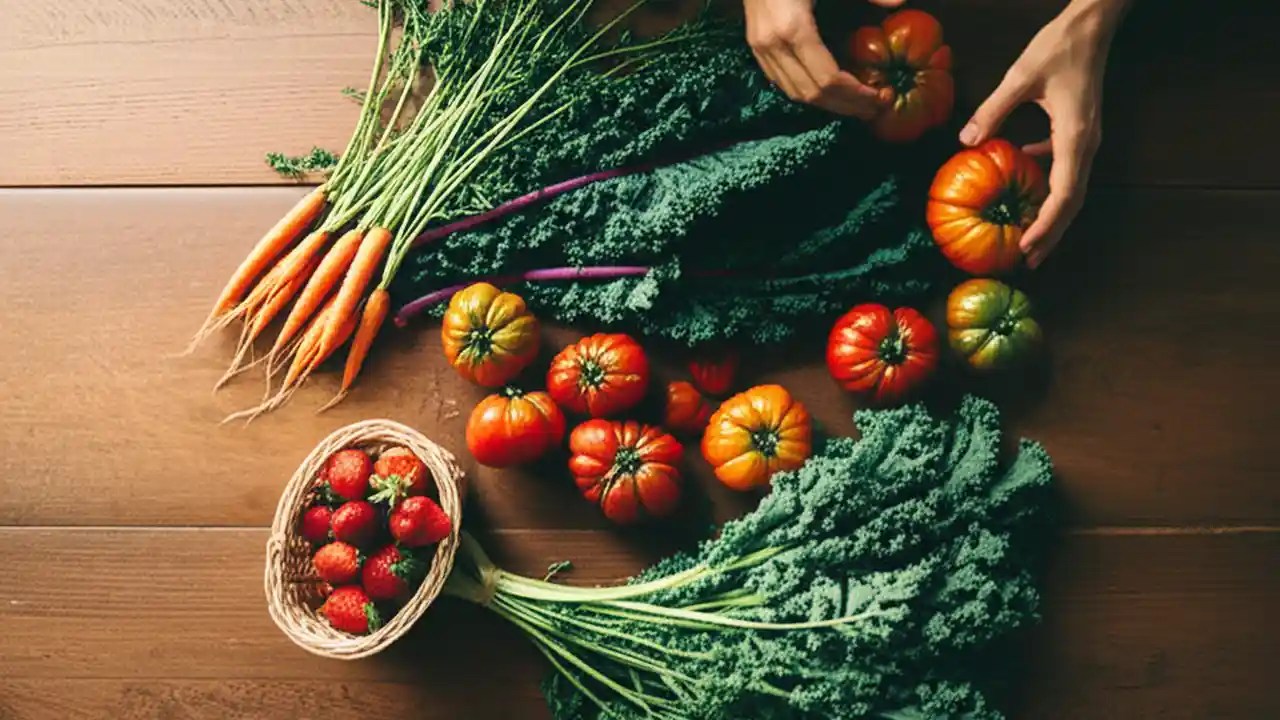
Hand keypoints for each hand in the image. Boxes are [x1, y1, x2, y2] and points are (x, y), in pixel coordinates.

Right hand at [744, 0, 904, 118]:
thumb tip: (901, 2)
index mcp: (793, 29)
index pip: (828, 79)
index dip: (855, 95)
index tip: (880, 97)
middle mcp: (772, 45)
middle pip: (811, 94)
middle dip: (845, 106)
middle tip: (873, 109)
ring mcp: (759, 48)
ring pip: (794, 93)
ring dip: (826, 104)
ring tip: (854, 105)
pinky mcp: (755, 46)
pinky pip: (781, 81)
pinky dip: (806, 91)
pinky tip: (827, 90)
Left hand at [959, 0, 1129, 267]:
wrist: (1091, 26)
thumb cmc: (1059, 47)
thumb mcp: (1020, 76)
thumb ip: (993, 110)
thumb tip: (965, 141)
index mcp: (1076, 137)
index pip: (1064, 194)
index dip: (1047, 225)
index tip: (1028, 247)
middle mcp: (1087, 144)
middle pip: (1072, 202)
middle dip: (1051, 234)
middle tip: (1028, 262)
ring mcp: (1087, 140)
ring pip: (1071, 189)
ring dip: (1051, 216)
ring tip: (1028, 240)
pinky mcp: (1080, 132)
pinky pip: (1065, 169)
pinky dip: (1046, 185)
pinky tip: (1022, 181)